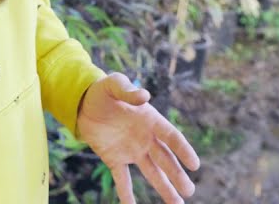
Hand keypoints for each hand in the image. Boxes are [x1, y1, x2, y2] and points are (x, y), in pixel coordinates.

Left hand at [77, 73, 199, 203]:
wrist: (82, 102)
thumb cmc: (103, 90)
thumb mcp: (113, 85)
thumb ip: (128, 91)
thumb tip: (145, 96)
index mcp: (150, 120)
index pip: (171, 137)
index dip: (183, 150)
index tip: (195, 165)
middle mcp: (145, 138)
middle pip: (166, 160)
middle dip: (177, 175)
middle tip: (189, 191)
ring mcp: (131, 151)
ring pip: (152, 173)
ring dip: (164, 188)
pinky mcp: (114, 159)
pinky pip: (123, 180)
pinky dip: (127, 194)